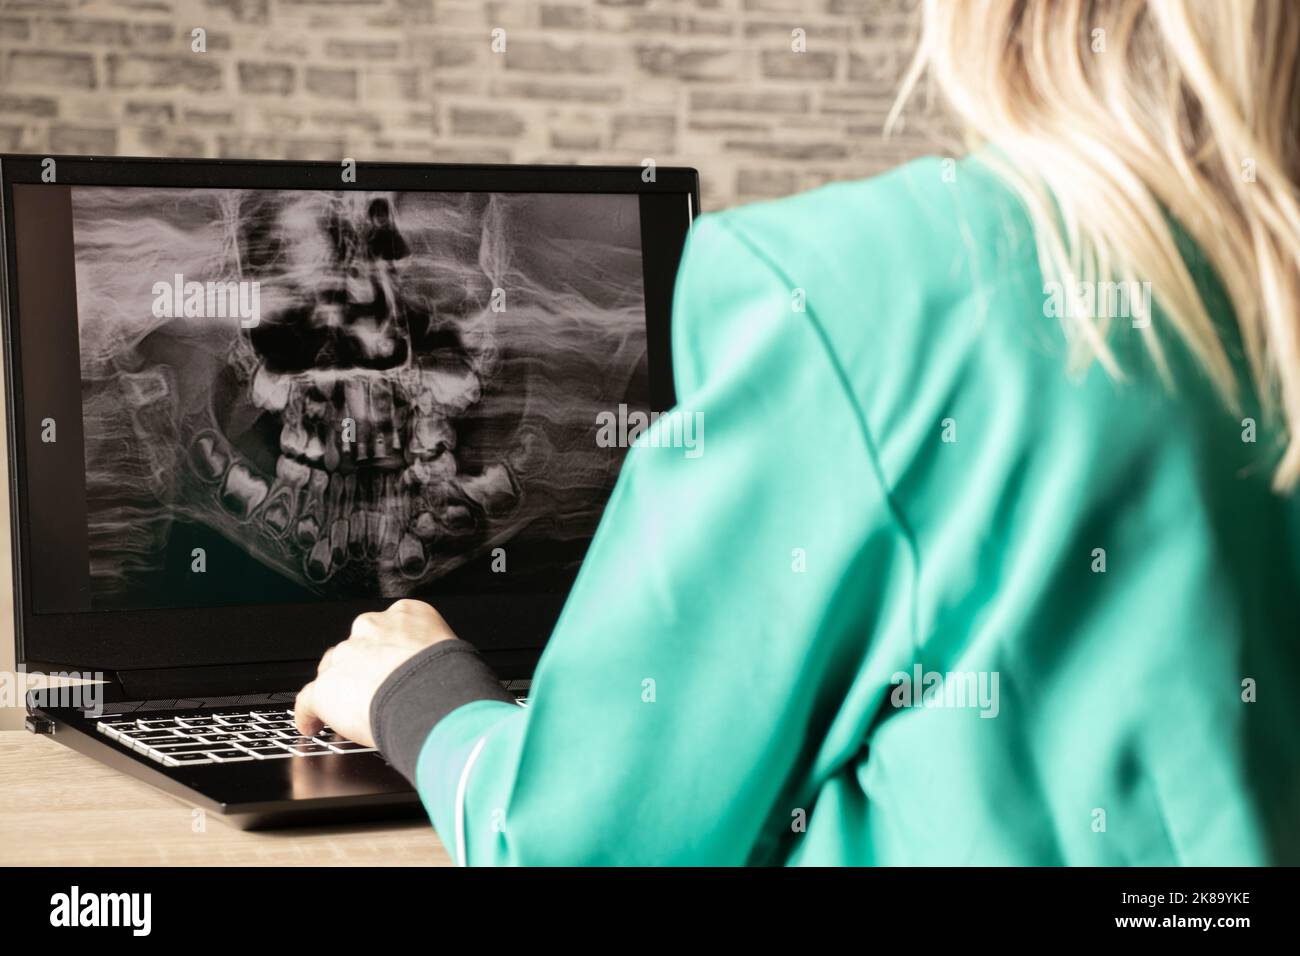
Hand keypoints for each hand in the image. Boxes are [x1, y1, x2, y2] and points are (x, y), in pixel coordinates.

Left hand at [294, 599, 458, 747]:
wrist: (432, 697)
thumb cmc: (451, 678)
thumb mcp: (451, 654)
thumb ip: (434, 658)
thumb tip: (441, 680)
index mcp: (406, 614)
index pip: (387, 628)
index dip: (387, 651)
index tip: (390, 667)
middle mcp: (371, 627)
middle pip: (355, 648)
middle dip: (361, 669)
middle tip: (374, 693)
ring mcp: (346, 655)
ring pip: (332, 672)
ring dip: (340, 690)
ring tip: (349, 713)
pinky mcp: (327, 687)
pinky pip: (309, 700)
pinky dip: (309, 714)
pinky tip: (313, 725)